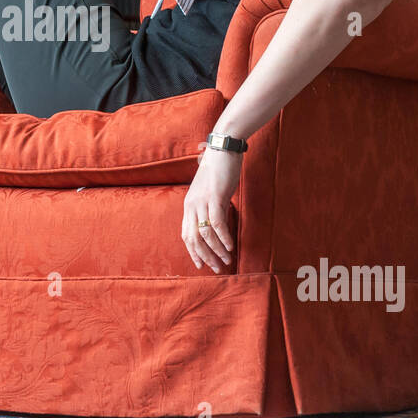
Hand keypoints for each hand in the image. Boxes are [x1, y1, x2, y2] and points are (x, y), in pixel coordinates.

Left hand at [180, 144, 241, 272]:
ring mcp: (202, 201)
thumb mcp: (211, 192)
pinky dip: (224, 237)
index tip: (201, 264)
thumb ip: (211, 206)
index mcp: (189, 205)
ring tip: (227, 260)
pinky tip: (230, 246)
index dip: (193, 251)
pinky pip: (217, 223)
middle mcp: (192, 205)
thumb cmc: (219, 170)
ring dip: (217, 250)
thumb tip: (217, 222)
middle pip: (194, 238)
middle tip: (216, 268)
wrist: (222, 149)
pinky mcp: (214, 197)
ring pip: (205, 233)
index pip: (186, 234)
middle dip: (205, 256)